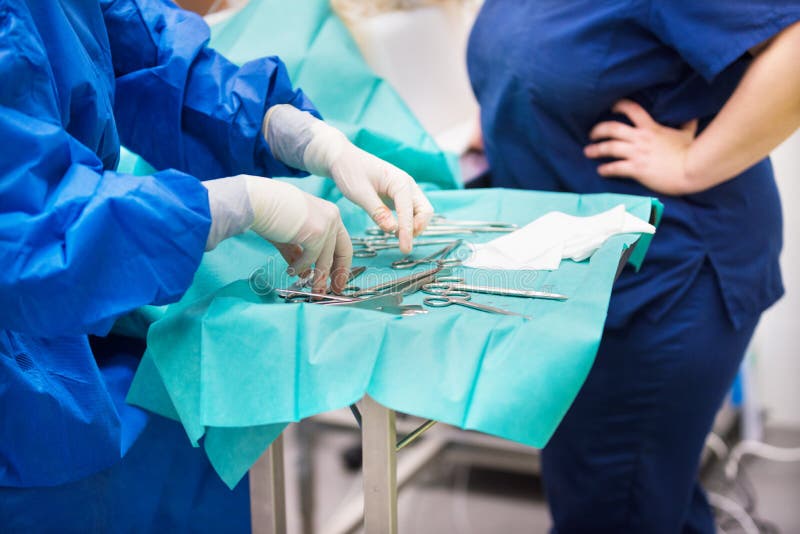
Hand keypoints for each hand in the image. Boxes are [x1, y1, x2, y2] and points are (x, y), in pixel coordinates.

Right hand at [203, 176, 351, 293]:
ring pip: (326, 259)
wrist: (258, 200)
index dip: (341, 265)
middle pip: (342, 253)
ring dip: (319, 279)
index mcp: (330, 213)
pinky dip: (300, 268)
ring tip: (314, 292)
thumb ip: (300, 254)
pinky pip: (311, 259)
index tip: (338, 281)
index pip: (343, 244)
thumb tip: (306, 275)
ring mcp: (326, 224)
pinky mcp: (316, 232)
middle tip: (332, 292)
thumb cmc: (271, 213)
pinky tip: (291, 272)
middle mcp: (333, 216)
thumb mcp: (291, 236)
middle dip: (337, 276)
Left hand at [327, 143, 433, 253]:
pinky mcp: (398, 196)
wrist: (343, 159)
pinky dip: (407, 223)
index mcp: (400, 181)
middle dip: (417, 228)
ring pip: (420, 212)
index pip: (409, 211)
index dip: (408, 231)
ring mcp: (405, 190)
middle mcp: (407, 185)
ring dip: (413, 226)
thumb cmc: (350, 171)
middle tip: (403, 244)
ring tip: (397, 238)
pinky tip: (394, 230)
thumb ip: (377, 212)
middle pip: (425, 211)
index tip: (405, 249)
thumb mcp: (359, 193)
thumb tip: (393, 230)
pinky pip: (410, 212)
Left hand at [584, 99, 698, 194]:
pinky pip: (615, 167)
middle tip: (591, 134)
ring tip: (588, 152)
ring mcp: (638, 153)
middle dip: (598, 130)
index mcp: (651, 128)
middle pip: (612, 128)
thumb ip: (686, 124)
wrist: (692, 170)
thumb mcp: (688, 134)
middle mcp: (641, 138)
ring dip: (596, 149)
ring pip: (610, 148)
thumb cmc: (691, 152)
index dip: (619, 105)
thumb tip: (692, 116)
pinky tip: (600, 171)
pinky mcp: (637, 169)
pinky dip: (606, 169)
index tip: (612, 107)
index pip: (632, 109)